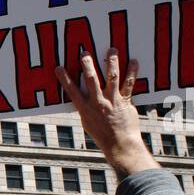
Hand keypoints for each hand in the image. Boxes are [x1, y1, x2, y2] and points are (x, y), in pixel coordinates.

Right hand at [55, 48, 157, 178]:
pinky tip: (134, 61)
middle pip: (91, 79)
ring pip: (111, 77)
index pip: (72, 91)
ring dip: (111, 62)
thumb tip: (81, 97)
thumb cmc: (103, 136)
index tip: (59, 68)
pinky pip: (129, 84)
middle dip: (88, 65)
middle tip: (85, 52)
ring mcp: (112, 101)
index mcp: (85, 109)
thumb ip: (86, 108)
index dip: (65, 79)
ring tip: (112, 50)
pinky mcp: (125, 102)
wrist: (119, 145)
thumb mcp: (88, 123)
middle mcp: (98, 103)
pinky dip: (132, 72)